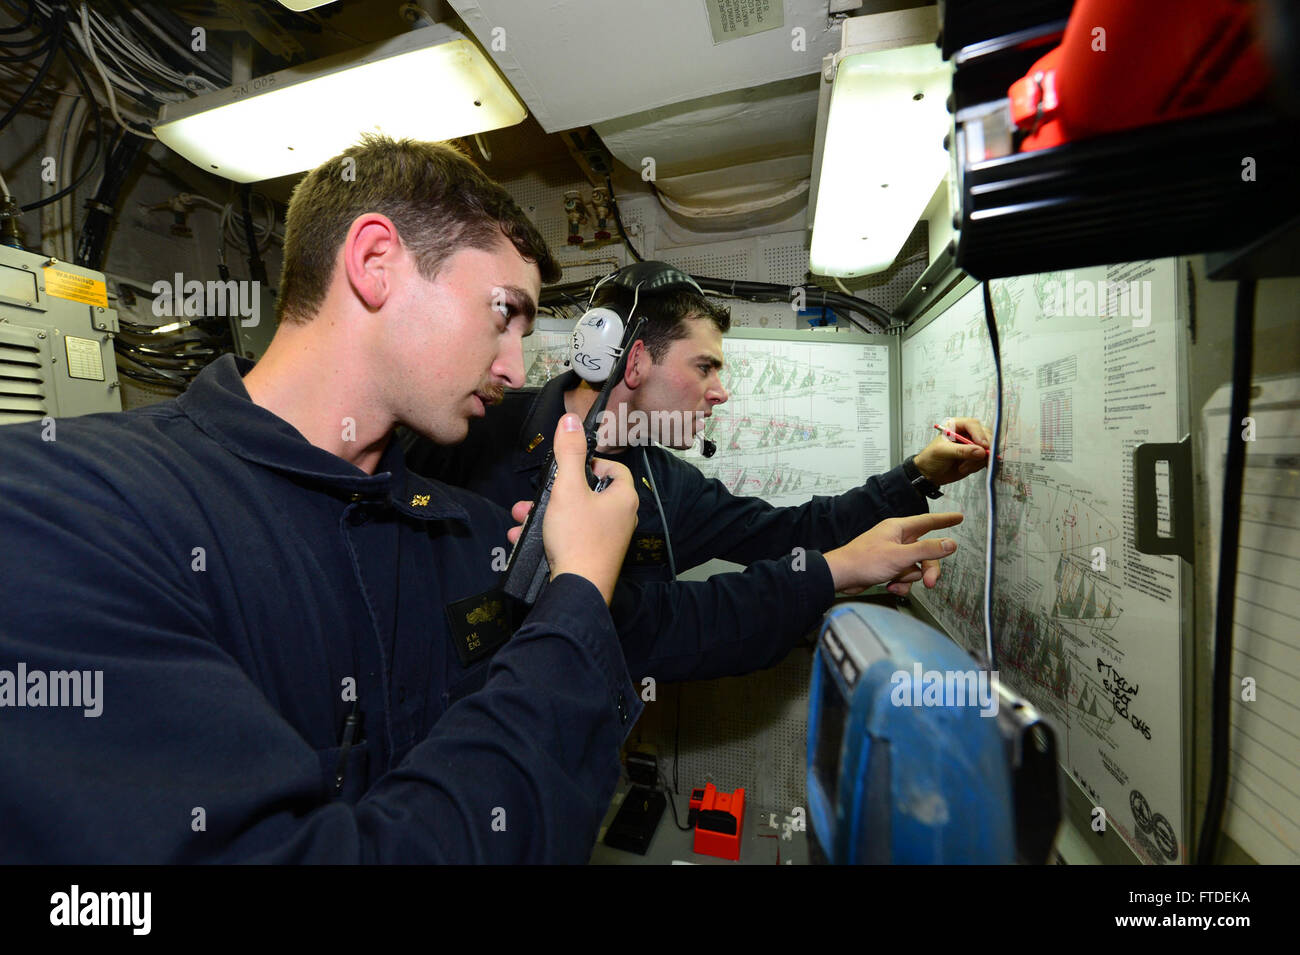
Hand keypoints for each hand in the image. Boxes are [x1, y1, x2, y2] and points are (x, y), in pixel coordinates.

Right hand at [508, 414, 637, 604]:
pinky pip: (569, 537)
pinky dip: (548, 534)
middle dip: (555, 492)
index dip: (592, 463)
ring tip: (522, 516)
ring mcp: (608, 540)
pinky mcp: (593, 556)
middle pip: (588, 493)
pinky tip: (524, 537)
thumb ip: (569, 452)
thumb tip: (571, 420)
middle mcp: (621, 518)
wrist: (578, 589)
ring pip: (573, 516)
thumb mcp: (567, 488)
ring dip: (544, 513)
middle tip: (537, 494)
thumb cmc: (578, 538)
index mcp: (623, 498)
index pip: (614, 469)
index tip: (571, 465)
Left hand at [823, 512, 962, 594]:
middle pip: (926, 552)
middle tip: (930, 582)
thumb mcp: (901, 556)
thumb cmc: (864, 561)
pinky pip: (904, 577)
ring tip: (894, 579)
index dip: (945, 520)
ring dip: (908, 578)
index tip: (958, 517)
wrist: (842, 577)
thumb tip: (950, 544)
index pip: (928, 521)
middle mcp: (897, 540)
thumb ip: (927, 550)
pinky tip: (889, 585)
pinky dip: (899, 584)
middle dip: (928, 569)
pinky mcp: (888, 568)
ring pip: (916, 567)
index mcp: (899, 529)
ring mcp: (893, 555)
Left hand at [913, 416, 990, 485]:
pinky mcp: (976, 457)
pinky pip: (985, 460)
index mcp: (956, 426)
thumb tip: (981, 451)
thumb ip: (961, 450)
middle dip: (984, 449)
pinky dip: (978, 466)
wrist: (929, 474)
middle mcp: (967, 433)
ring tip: (962, 467)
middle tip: (978, 459)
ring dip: (978, 461)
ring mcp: (972, 445)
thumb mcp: (943, 452)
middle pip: (985, 435)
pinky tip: (966, 469)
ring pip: (987, 449)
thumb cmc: (931, 458)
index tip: (983, 446)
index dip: (979, 434)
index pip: (973, 424)